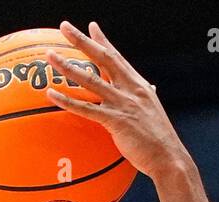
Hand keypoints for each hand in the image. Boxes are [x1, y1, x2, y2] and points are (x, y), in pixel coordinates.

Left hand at [45, 21, 189, 181]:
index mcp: (138, 85)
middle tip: (64, 26)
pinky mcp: (116, 121)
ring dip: (67, 66)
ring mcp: (123, 104)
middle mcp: (130, 89)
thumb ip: (144, 98)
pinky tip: (51, 94)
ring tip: (49, 55)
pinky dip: (67, 101)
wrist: (169, 158)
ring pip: (90, 80)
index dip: (103, 40)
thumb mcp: (152, 112)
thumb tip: (148, 89)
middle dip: (82, 40)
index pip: (117, 57)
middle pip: (103, 58)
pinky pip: (86, 109)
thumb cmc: (159, 140)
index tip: (91, 26)